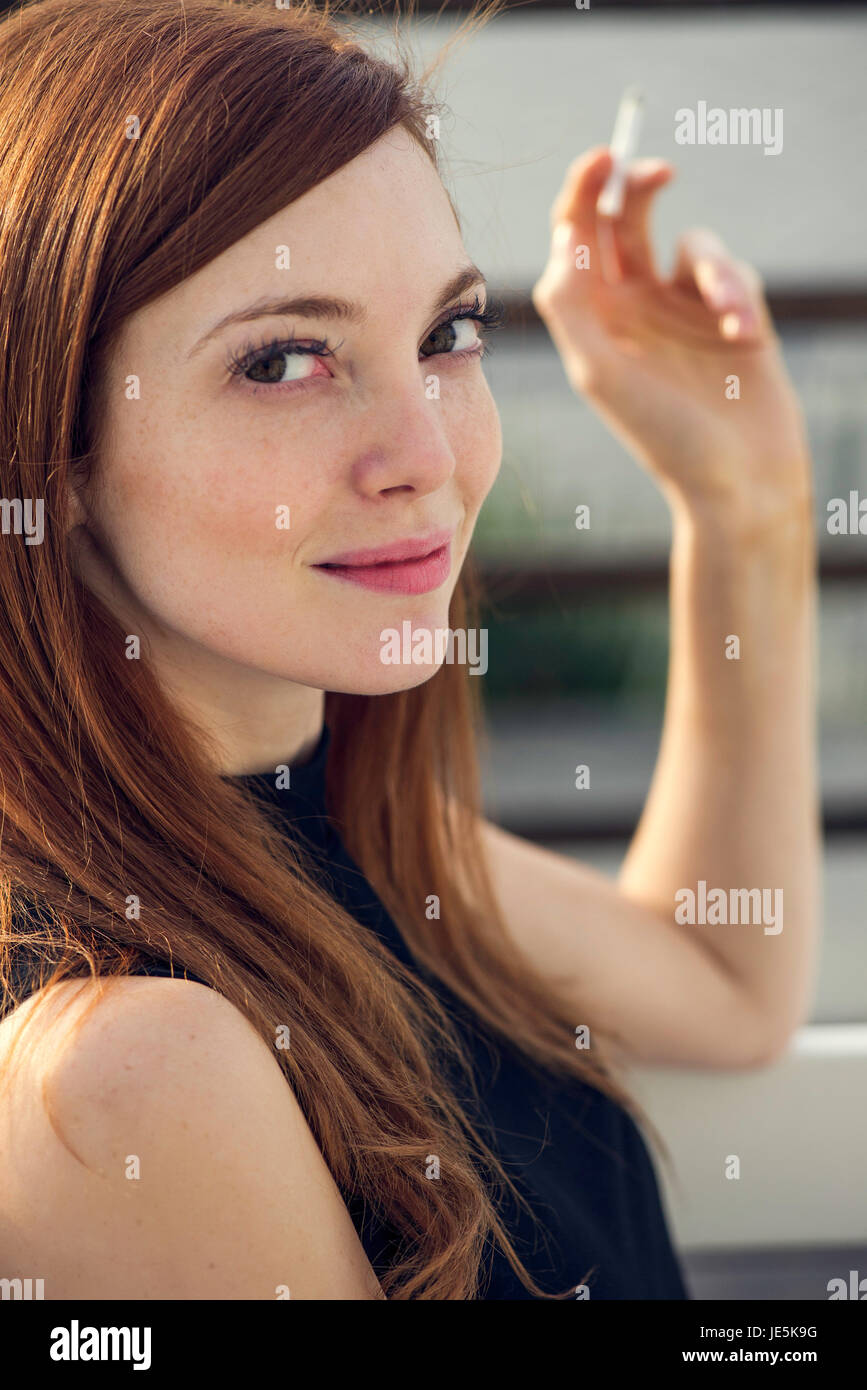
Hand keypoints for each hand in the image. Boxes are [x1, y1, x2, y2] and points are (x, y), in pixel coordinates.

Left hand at [531, 147, 812, 520]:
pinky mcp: (729, 310)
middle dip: (637, 187)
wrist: (738, 475)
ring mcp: (680, 306)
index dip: (582, 190)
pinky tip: (742, 336)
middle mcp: (631, 306)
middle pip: (624, 220)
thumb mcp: (600, 372)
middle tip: (656, 174)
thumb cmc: (662, 432)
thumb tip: (561, 237)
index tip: (600, 159)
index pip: (574, 237)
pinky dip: (736, 292)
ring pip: (691, 242)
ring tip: (729, 317)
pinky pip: (729, 269)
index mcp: (591, 318)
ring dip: (713, 269)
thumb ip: (570, 303)